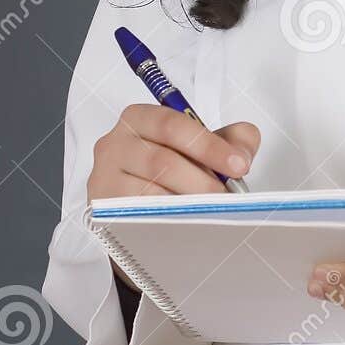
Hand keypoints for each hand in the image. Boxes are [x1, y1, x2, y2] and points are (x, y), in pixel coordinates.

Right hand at [88, 105, 260, 291]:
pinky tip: (187, 226)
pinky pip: (137, 218)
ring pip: (149, 194)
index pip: (173, 125)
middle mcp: (114, 144)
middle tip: (227, 198)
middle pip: (162, 162)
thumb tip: (242, 155)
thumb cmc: (171, 169)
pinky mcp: (101, 210)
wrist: (138, 206)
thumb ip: (232, 139)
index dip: (210, 146)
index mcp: (140, 118)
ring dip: (186, 206)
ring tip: (210, 213)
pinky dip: (166, 223)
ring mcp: (103, 178)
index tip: (239, 165)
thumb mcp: (202, 147)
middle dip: (202, 181)